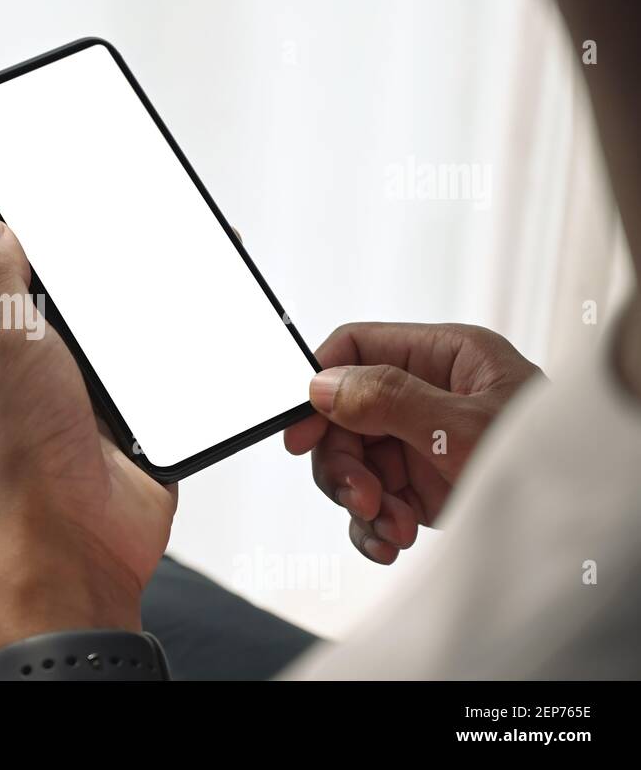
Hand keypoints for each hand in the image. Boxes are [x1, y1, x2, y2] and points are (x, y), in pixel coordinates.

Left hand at [0, 219, 176, 653]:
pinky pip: (171, 375)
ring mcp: (100, 398)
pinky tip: (213, 317)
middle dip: (121, 262)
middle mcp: (52, 369)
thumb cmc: (28, 453)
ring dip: (160, 303)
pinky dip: (190, 350)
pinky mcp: (145, 424)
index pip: (27, 274)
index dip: (52, 235)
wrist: (79, 542)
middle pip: (91, 298)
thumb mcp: (3, 348)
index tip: (83, 193)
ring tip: (196, 252)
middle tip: (157, 215)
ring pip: (136, 332)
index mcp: (10, 346)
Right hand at [283, 322, 541, 563]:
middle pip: (344, 415)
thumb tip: (322, 384)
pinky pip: (373, 500)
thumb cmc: (554, 464)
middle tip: (365, 498)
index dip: (318, 385)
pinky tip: (391, 543)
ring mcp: (423, 443)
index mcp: (445, 357)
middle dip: (346, 463)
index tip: (298, 434)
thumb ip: (388, 399)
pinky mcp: (424, 488)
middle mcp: (428, 395)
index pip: (355, 349)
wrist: (592, 534)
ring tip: (395, 530)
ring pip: (354, 463)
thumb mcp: (463, 428)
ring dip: (363, 502)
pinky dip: (373, 525)